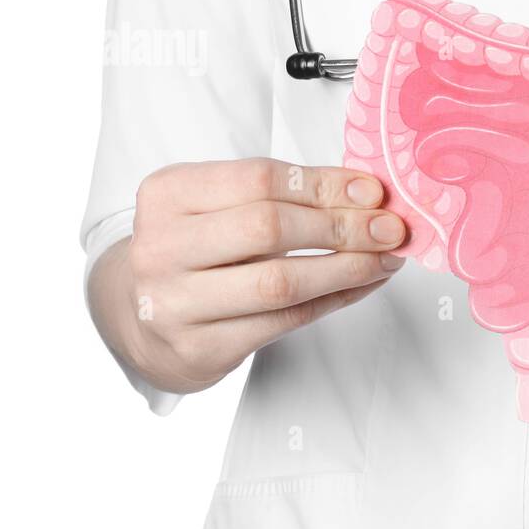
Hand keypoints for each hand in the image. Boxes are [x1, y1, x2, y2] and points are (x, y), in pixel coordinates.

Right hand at [89, 159, 406, 391]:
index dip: (324, 184)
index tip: (373, 190)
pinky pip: (285, 322)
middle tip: (391, 228)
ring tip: (387, 258)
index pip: (258, 180)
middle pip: (269, 229)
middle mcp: (161, 247)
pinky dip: (335, 300)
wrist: (137, 316)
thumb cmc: (197, 249)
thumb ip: (284, 194)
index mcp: (166, 195)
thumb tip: (368, 193)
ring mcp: (174, 303)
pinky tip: (363, 285)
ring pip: (280, 283)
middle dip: (342, 226)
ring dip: (348, 268)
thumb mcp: (220, 206)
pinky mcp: (199, 348)